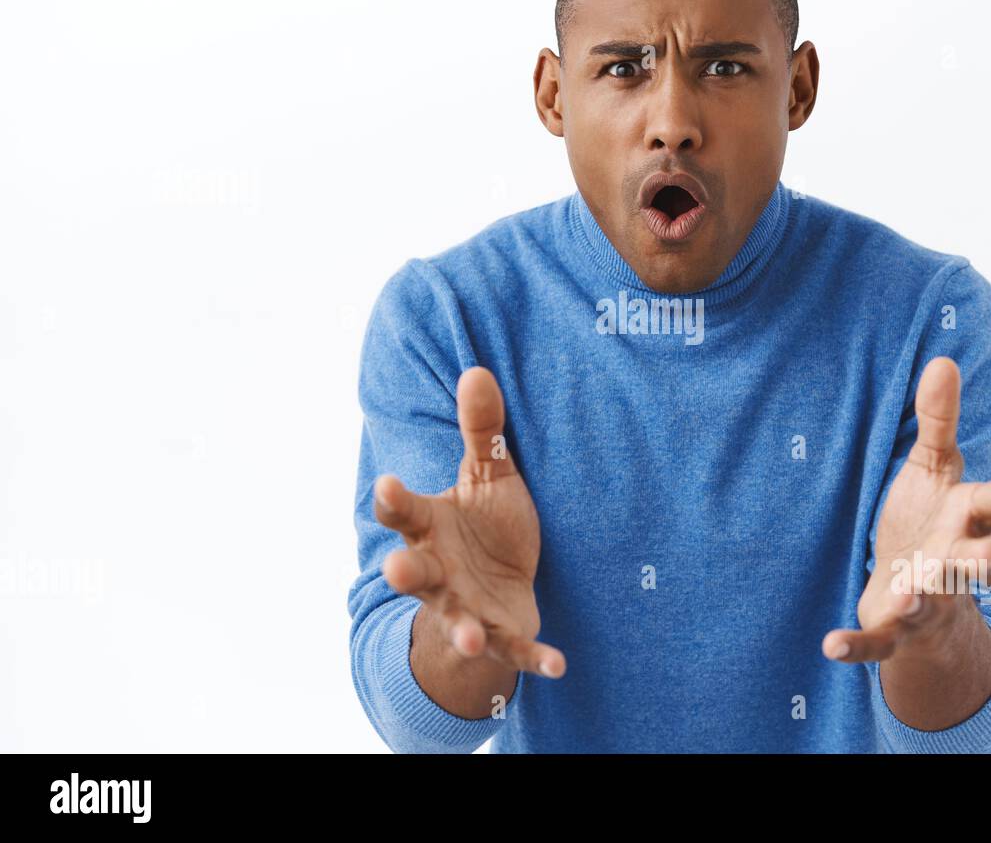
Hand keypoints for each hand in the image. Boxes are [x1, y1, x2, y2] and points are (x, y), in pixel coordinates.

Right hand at [374, 366, 565, 678]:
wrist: (500, 586)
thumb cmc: (485, 526)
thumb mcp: (487, 477)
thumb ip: (481, 432)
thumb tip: (476, 369)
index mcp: (430, 527)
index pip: (404, 511)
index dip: (394, 499)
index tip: (388, 482)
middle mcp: (438, 570)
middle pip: (414, 573)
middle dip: (404, 573)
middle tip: (395, 568)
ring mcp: (465, 607)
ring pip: (456, 622)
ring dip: (462, 632)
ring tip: (470, 639)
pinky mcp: (501, 633)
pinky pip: (515, 650)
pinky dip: (534, 658)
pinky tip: (558, 664)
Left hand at [823, 356, 990, 662]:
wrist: (914, 595)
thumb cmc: (929, 521)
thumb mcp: (932, 469)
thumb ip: (939, 422)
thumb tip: (942, 359)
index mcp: (971, 517)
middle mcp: (957, 561)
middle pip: (988, 563)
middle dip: (990, 560)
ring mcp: (928, 599)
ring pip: (934, 602)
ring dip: (923, 597)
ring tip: (910, 589)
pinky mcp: (894, 631)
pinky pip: (879, 643)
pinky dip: (857, 646)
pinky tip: (830, 645)